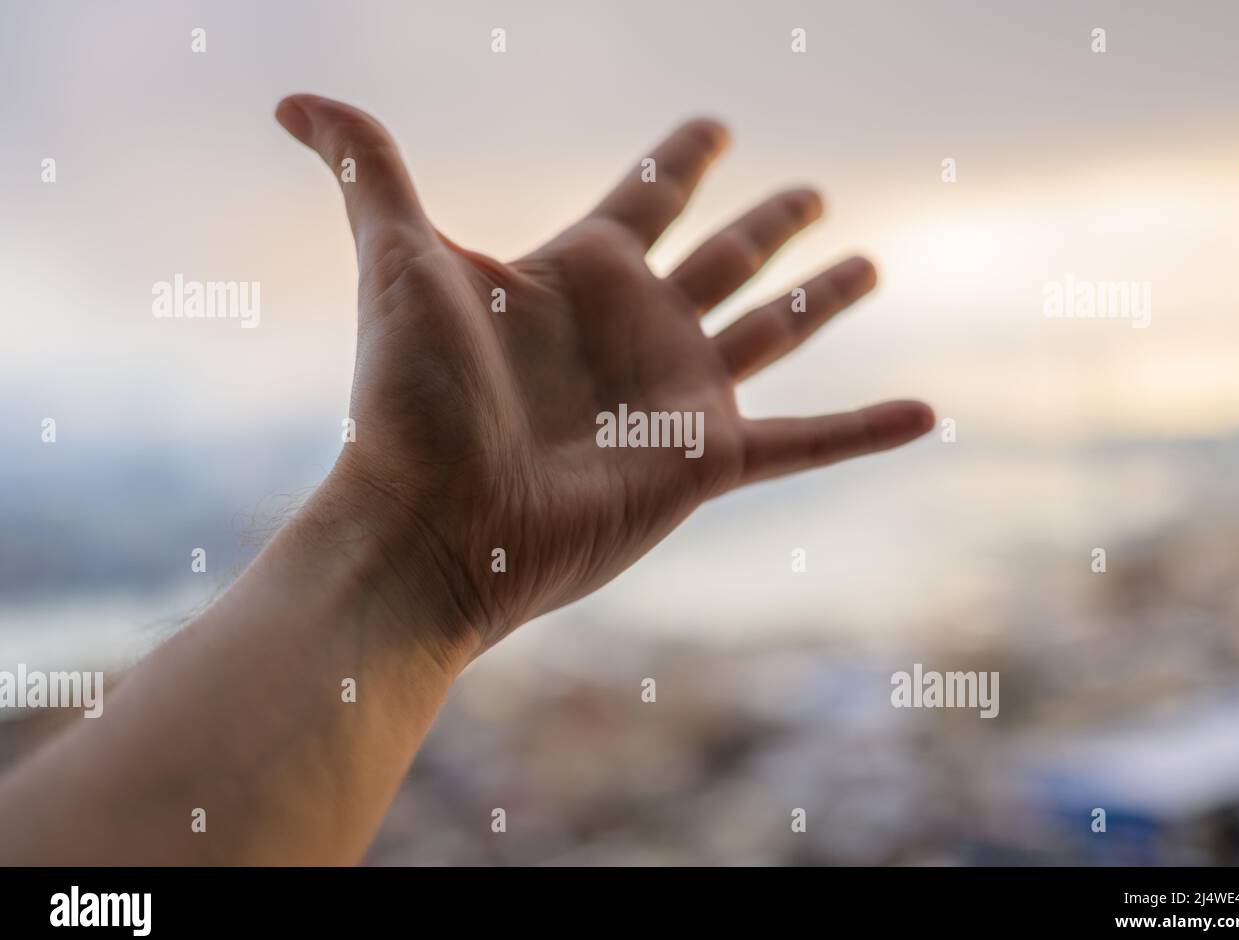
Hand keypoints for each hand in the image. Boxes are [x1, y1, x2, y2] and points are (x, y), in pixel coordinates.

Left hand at [276, 94, 933, 657]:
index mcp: (577, 274)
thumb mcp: (397, 259)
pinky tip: (928, 411)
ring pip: (772, 331)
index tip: (713, 126)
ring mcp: (679, 393)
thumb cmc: (408, 396)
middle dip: (767, 223)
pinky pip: (811, 439)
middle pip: (722, 257)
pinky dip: (868, 429)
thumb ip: (366, 167)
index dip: (682, 156)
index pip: (646, 195)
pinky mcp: (711, 458)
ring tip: (869, 264)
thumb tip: (291, 99)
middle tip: (807, 193)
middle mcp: (637, 328)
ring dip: (820, 299)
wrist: (433, 521)